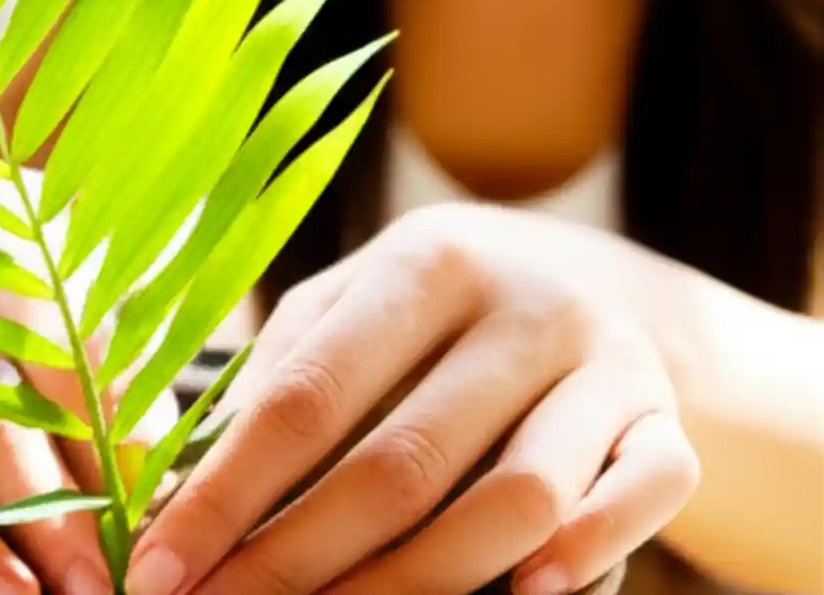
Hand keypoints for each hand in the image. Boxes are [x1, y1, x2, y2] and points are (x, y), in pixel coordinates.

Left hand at [129, 203, 701, 594]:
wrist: (591, 275)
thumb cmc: (434, 301)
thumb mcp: (351, 304)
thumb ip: (282, 373)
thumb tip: (190, 484)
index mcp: (420, 265)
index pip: (306, 398)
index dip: (226, 493)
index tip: (160, 568)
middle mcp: (520, 308)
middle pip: (401, 464)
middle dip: (297, 561)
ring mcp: (606, 365)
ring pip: (517, 498)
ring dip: (417, 584)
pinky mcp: (666, 420)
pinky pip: (643, 497)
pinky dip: (584, 553)